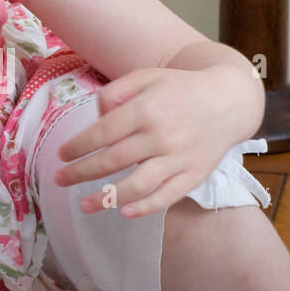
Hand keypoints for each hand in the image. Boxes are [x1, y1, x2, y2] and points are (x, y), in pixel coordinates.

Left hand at [49, 66, 250, 218]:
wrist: (229, 102)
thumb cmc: (180, 89)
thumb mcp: (146, 77)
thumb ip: (116, 91)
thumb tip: (97, 117)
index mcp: (146, 109)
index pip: (102, 133)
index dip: (78, 147)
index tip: (61, 156)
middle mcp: (161, 135)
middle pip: (113, 160)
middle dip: (81, 173)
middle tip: (60, 180)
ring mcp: (178, 158)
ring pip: (137, 184)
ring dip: (106, 198)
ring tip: (83, 206)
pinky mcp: (193, 175)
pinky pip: (167, 196)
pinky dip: (146, 208)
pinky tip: (124, 213)